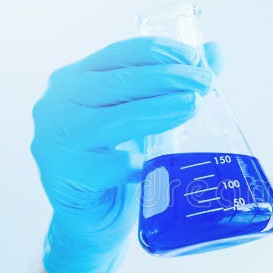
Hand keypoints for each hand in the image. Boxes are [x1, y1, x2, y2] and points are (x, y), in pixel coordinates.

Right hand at [30, 37, 222, 272]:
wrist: (92, 221)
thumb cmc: (118, 162)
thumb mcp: (144, 118)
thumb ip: (173, 85)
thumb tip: (216, 52)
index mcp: (75, 80)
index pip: (120, 54)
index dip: (160, 51)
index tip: (197, 59)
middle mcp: (58, 104)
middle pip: (121, 81)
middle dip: (168, 78)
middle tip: (204, 83)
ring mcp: (56, 139)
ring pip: (115, 119)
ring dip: (159, 110)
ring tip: (193, 106)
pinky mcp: (66, 175)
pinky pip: (109, 166)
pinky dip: (138, 162)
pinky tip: (161, 163)